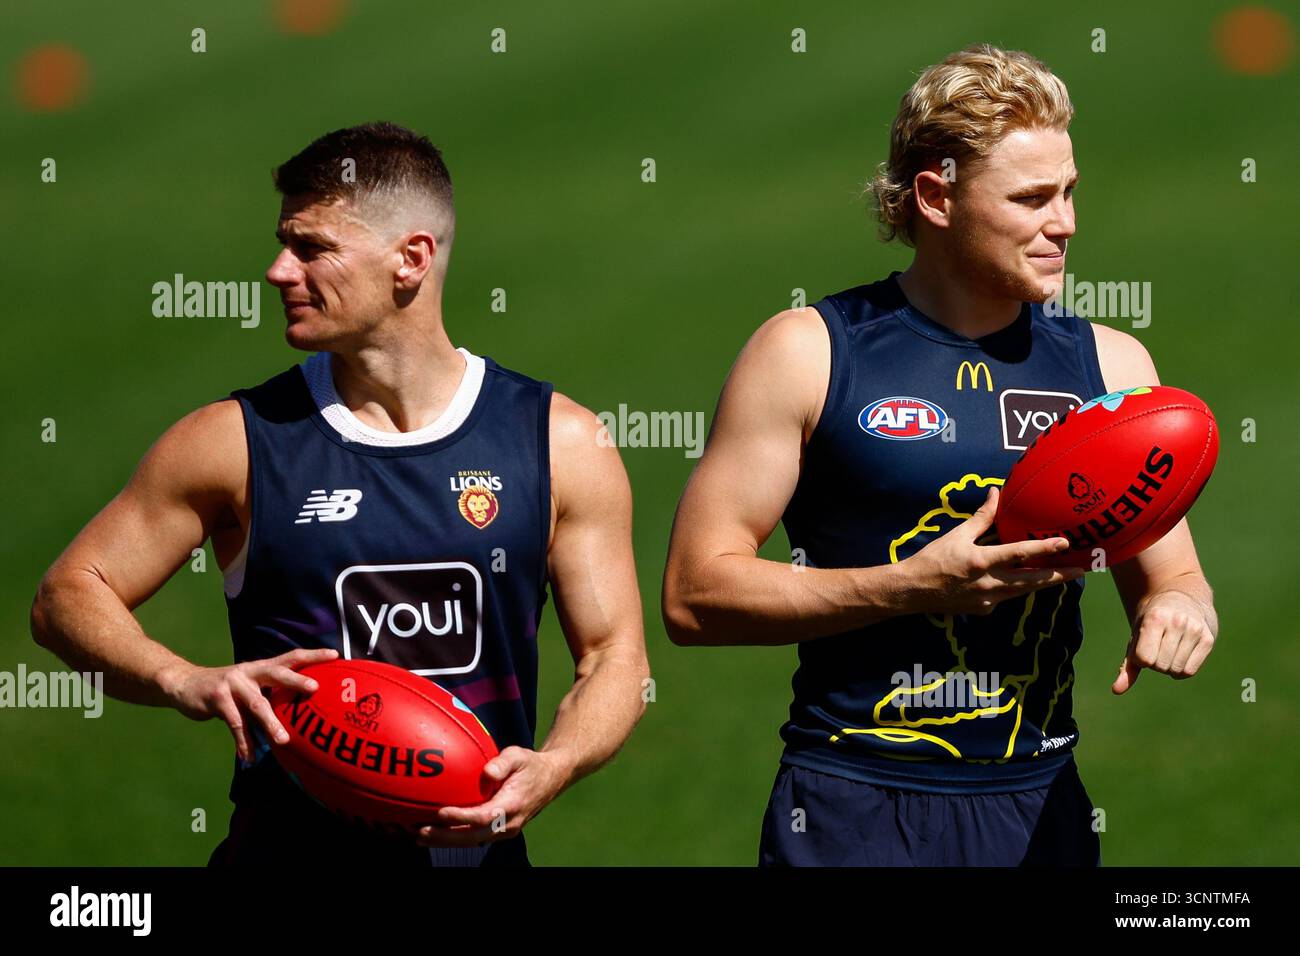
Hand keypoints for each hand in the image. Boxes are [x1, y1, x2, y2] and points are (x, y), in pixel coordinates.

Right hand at [159, 647, 338, 760]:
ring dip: (270, 724)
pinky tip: (249, 758)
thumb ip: (269, 697)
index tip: (335, 655)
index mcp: (261, 668)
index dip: (313, 655)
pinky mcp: (216, 698)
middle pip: (277, 673)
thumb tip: (298, 719)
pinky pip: (234, 723)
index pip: (291, 657)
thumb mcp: (249, 688)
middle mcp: (249, 671)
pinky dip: (243, 742)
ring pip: (256, 704)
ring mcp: (232, 683)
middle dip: (296, 680)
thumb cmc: (226, 691)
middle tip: (315, 688)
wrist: (183, 685)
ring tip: (284, 741)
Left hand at [415, 747, 571, 847]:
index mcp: (512, 805)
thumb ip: (503, 762)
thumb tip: (486, 772)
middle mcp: (508, 824)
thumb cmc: (530, 765)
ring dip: (444, 840)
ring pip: (471, 841)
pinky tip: (433, 833)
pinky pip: (473, 837)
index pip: (483, 816)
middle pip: (472, 836)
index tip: (440, 812)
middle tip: (419, 832)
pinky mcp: (497, 831)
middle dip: (444, 837)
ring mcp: (503, 830)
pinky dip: (452, 837)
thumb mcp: (519, 755)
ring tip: (418, 836)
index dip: (460, 817)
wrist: (550, 779)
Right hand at [902, 485, 1084, 616]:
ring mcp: (988, 600)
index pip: (1019, 553)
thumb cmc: (932, 559)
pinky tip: (1019, 581)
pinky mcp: (984, 609)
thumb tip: (995, 493)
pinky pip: (1005, 597)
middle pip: (1032, 581)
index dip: (1043, 548)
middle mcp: (989, 583)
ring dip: (1043, 583)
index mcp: (981, 562)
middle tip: (1081, 570)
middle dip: (1058, 576)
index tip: (1064, 543)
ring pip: (1023, 590)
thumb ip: (981, 517)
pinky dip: (1015, 588)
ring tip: (1063, 576)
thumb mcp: (956, 535)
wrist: (912, 591)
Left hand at [1112, 591, 1214, 693]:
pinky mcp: (1208, 639)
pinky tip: (1179, 656)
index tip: (1143, 648)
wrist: (1180, 601)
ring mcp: (1195, 629)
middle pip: (1161, 666)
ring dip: (1168, 668)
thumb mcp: (1136, 639)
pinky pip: (1190, 671)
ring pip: (1176, 670)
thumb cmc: (1151, 624)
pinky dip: (1181, 671)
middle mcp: (1177, 622)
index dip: (1141, 659)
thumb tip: (1116, 690)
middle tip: (1157, 648)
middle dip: (1155, 664)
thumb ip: (1127, 666)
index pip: (1144, 658)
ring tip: (1168, 650)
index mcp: (1154, 618)